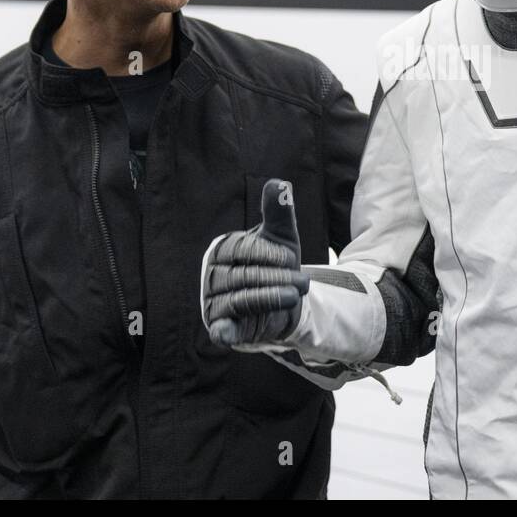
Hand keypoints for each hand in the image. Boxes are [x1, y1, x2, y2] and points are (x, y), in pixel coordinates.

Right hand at [201, 179, 309, 347]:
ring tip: (296, 295)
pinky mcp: (222, 327)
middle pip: (244, 276)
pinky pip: (219, 329)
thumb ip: (280, 211)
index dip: (269, 254)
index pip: (242, 250)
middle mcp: (213, 275)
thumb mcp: (282, 237)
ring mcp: (215, 302)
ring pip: (241, 300)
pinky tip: (226, 332)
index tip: (289, 258)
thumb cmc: (278, 264)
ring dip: (273, 297)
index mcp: (223, 249)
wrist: (285, 300)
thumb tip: (279, 184)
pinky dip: (222, 330)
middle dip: (278, 278)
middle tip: (303, 282)